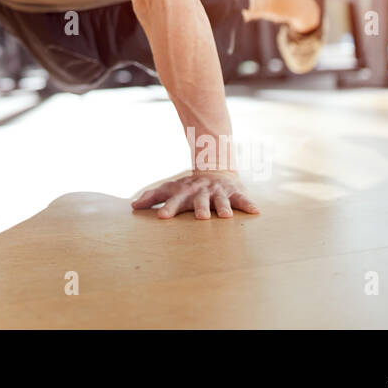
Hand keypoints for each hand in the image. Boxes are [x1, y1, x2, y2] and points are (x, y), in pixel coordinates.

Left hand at [131, 169, 259, 218]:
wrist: (214, 169)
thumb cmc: (188, 186)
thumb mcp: (170, 188)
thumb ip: (152, 196)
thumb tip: (132, 206)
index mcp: (185, 193)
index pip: (174, 200)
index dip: (168, 208)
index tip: (162, 217)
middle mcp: (201, 192)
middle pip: (199, 201)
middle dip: (200, 208)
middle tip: (201, 217)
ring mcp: (218, 192)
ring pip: (221, 201)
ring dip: (223, 207)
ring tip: (226, 216)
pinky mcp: (234, 192)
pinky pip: (242, 199)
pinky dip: (248, 204)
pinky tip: (255, 211)